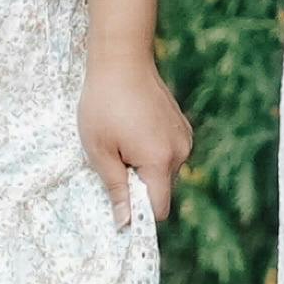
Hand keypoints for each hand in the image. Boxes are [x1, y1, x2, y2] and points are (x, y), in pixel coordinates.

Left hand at [82, 46, 192, 222]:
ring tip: (123, 138)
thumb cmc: (103, 104)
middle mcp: (180, 151)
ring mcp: (184, 137)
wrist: (121, 59)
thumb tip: (124, 223)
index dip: (139, 212)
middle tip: (114, 158)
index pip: (158, 208)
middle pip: (162, 189)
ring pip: (165, 170)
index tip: (120, 203)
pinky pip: (168, 152)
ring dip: (145, 166)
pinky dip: (152, 150)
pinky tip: (134, 128)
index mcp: (160, 160)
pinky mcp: (182, 126)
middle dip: (139, 184)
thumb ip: (115, 188)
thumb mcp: (99, 150)